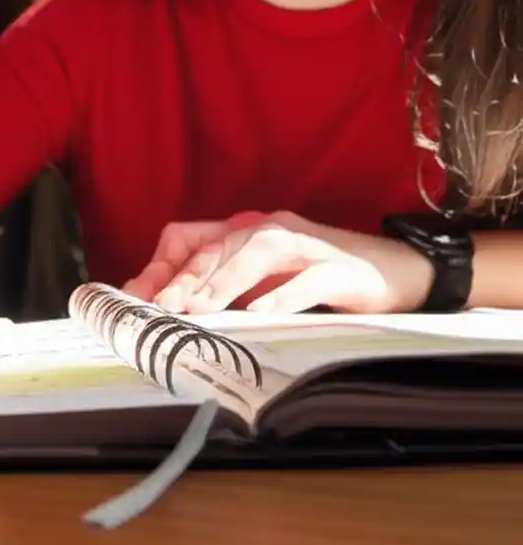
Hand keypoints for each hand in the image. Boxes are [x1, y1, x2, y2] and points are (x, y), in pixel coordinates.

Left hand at [123, 211, 434, 313]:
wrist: (402, 272)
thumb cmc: (325, 277)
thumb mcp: (267, 279)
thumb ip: (226, 286)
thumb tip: (175, 310)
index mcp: (251, 231)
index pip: (193, 238)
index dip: (164, 266)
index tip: (142, 298)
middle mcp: (275, 230)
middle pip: (220, 246)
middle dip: (187, 277)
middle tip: (163, 308)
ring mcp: (311, 247)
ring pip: (259, 253)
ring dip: (224, 282)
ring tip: (199, 309)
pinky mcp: (342, 271)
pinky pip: (309, 281)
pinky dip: (282, 296)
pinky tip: (261, 314)